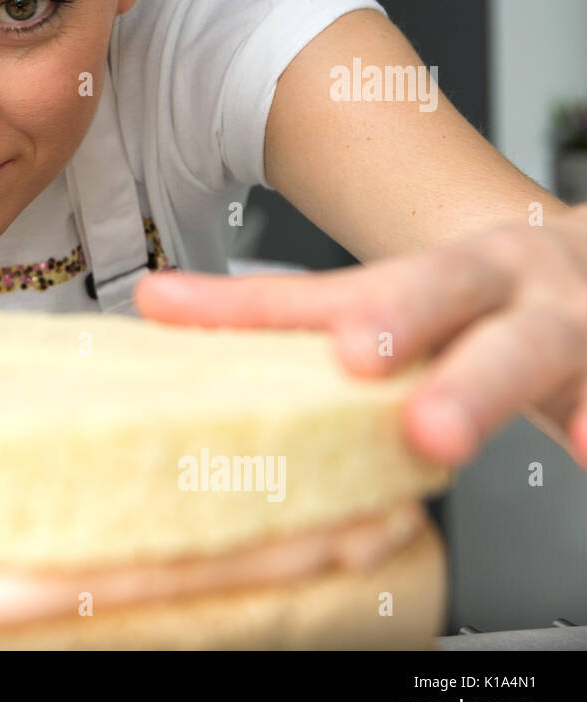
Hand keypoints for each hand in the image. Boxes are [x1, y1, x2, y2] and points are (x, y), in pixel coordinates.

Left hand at [134, 206, 586, 469]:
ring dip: (477, 386)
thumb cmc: (487, 300)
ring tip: (434, 430)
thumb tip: (156, 306)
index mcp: (426, 272)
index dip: (249, 304)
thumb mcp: (401, 297)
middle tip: (351, 353)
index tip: (169, 305)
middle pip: (437, 291)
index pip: (318, 287)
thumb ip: (294, 314)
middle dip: (392, 318)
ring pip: (523, 349)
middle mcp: (493, 283)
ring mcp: (561, 323)